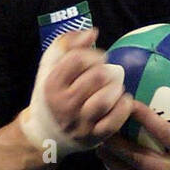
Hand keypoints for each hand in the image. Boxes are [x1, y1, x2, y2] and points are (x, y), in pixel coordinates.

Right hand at [20, 28, 133, 155]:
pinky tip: (122, 101)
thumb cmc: (53, 96)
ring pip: (105, 99)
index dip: (94, 55)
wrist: (46, 135)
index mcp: (52, 84)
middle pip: (97, 76)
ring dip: (115, 88)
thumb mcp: (50, 68)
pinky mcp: (94, 137)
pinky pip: (115, 121)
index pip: (78, 59)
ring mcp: (79, 123)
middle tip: (106, 74)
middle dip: (106, 71)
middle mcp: (64, 104)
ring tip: (114, 87)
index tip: (97, 59)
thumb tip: (93, 33)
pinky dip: (124, 107)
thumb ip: (66, 44)